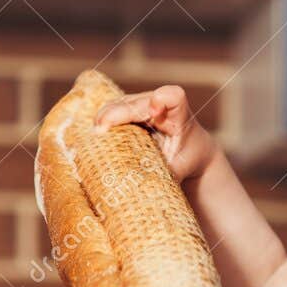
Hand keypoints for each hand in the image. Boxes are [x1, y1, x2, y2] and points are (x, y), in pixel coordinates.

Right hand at [94, 84, 217, 184]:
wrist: (190, 149)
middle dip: (115, 114)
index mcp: (180, 116)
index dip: (163, 99)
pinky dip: (103, 120)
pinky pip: (112, 109)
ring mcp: (142, 102)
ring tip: (96, 135)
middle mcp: (161, 104)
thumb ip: (163, 176)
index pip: (174, 97)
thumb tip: (138, 189)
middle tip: (100, 132)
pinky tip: (97, 134)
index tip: (154, 112)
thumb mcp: (178, 170)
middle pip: (134, 102)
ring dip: (105, 117)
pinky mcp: (130, 106)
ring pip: (118, 103)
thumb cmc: (186, 159)